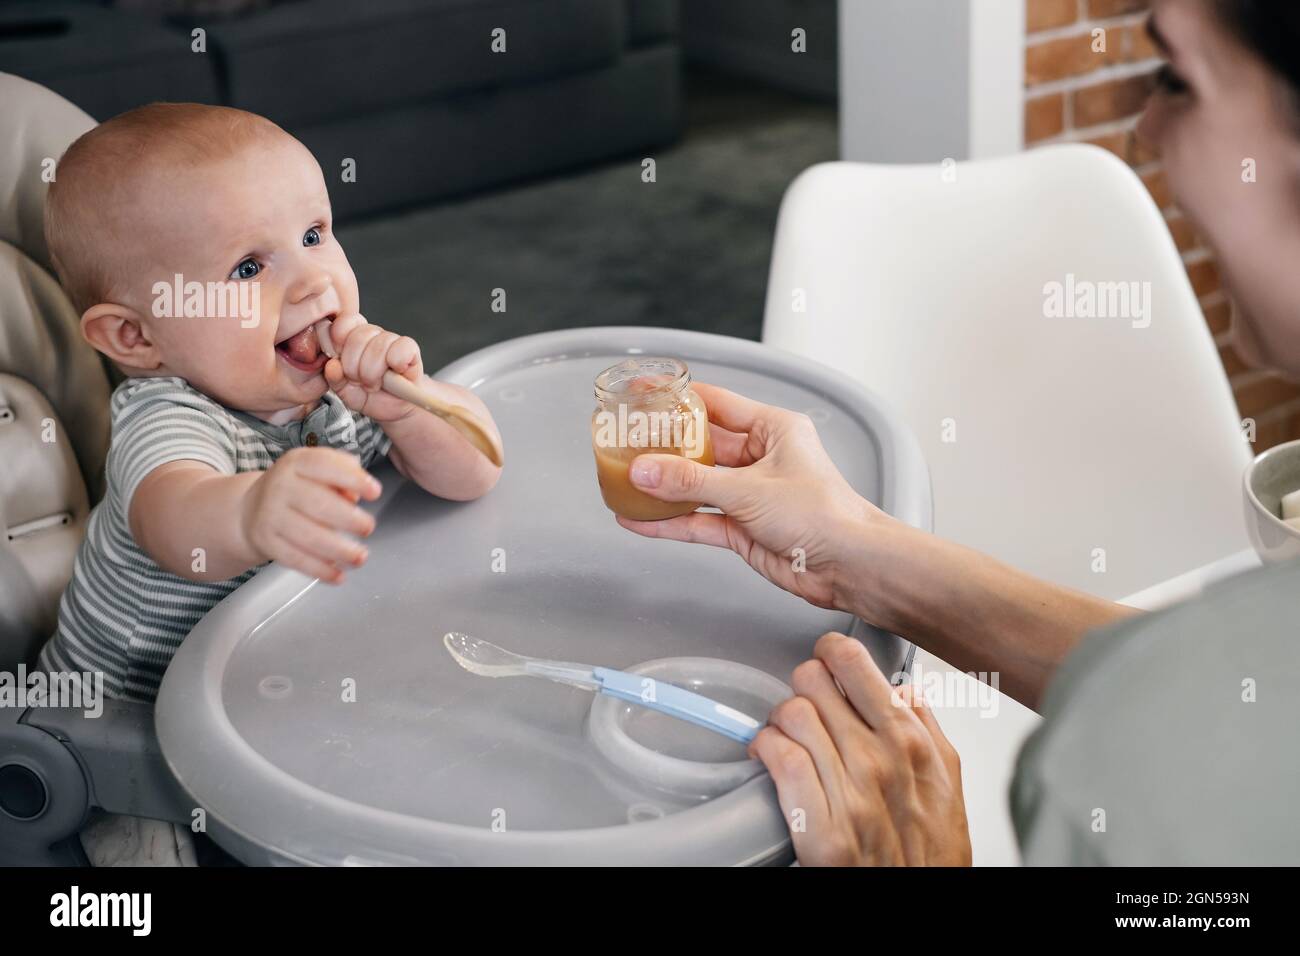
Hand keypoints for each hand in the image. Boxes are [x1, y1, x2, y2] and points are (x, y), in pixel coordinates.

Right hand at [240, 447, 381, 584]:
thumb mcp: (318, 470)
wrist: (250, 509)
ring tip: (360, 556)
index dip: (353, 479)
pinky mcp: (267, 542)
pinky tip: (338, 574)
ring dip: (340, 550)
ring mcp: (271, 515)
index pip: (324, 465)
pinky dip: (321, 570)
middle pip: (318, 504)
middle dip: (349, 519)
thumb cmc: (297, 488)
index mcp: (297, 462)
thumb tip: (355, 494)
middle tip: (368, 527)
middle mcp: (280, 486)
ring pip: (308, 537)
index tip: (375, 492)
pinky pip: (296, 559)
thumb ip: (343, 473)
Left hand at [323, 312, 423, 422]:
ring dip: (372, 373)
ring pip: (378, 347)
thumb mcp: (345, 391)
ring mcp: (392, 340)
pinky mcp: (410, 349)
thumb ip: (334, 379)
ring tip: (373, 384)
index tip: (339, 360)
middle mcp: (372, 335)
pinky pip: (401, 349)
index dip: (338, 340)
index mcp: (352, 338)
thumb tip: (332, 365)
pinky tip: (394, 374)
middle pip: (357, 338)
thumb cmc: (370, 395)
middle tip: (358, 381)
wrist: (395, 408)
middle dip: (354, 367)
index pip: (343, 323)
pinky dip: (396, 364)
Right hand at [616, 382, 891, 609]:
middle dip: (663, 448)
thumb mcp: (749, 489)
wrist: (849, 566)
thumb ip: (691, 482)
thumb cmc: (823, 514)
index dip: (678, 399)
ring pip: (696, 486)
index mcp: (772, 429)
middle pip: (700, 446)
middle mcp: (760, 458)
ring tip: (623, 482)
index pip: (715, 404)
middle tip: (624, 443)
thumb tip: (645, 471)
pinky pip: (698, 520)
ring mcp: (750, 495)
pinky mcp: (743, 529)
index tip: (644, 393)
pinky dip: (670, 522)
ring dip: (662, 488)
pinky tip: (639, 520)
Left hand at [753, 632, 971, 865]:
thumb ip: (926, 727)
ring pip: (792, 714)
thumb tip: (906, 689)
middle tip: (804, 703)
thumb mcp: (947, 781)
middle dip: (802, 686)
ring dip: (780, 719)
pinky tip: (768, 755)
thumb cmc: (932, 852)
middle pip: (813, 680)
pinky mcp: (822, 827)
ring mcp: (851, 791)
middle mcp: (880, 758)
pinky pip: (780, 758)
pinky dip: (765, 748)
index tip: (826, 659)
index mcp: (911, 739)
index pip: (854, 662)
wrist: (920, 903)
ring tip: (785, 733)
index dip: (830, 653)